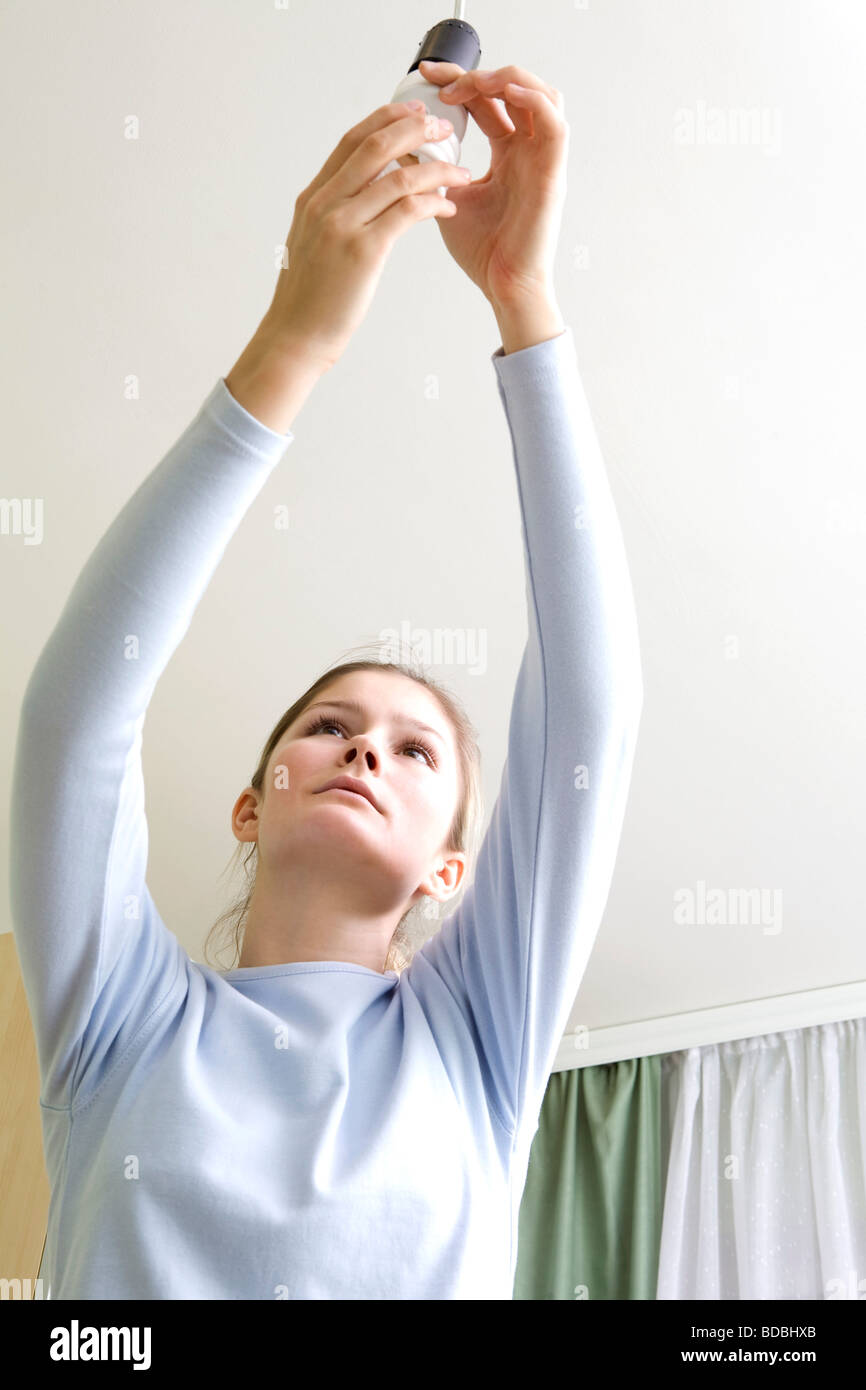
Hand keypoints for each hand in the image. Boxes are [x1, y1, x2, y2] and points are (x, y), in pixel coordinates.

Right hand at [262, 100, 469, 370]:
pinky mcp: (363, 251)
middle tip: (444, 128)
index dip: (385, 120)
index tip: (414, 112)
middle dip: (414, 129)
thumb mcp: (313, 244)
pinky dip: (434, 203)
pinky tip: (449, 207)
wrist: (296, 337)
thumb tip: (361, 195)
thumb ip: (334, 214)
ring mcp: (342, 225)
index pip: (352, 141)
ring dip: (436, 168)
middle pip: (374, 146)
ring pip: (397, 176)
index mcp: (313, 198)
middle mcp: (325, 203)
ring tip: (460, 171)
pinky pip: (407, 211)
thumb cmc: (310, 299)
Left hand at [417, 59, 568, 309]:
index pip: (486, 103)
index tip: (425, 78)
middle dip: (476, 75)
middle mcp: (528, 152)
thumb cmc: (484, 253)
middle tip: (440, 79)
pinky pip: (555, 122)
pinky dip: (534, 99)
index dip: (459, 83)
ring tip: (473, 83)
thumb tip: (400, 146)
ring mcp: (544, 160)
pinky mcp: (554, 172)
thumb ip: (430, 171)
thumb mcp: (447, 199)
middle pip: (513, 91)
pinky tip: (506, 93)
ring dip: (506, 80)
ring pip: (541, 95)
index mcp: (506, 156)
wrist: (504, 286)